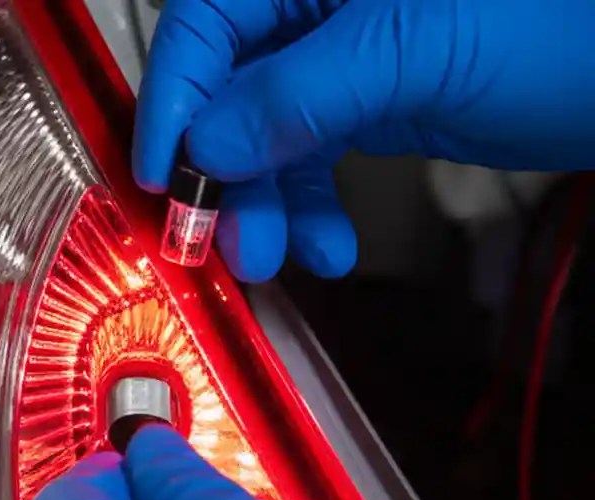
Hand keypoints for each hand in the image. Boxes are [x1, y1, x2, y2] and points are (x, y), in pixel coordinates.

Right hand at [133, 0, 594, 281]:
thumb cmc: (562, 22)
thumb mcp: (415, 51)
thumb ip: (298, 95)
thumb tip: (205, 145)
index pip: (207, 22)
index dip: (175, 99)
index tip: (163, 173)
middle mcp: (318, 4)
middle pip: (227, 86)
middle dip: (223, 170)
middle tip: (217, 237)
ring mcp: (342, 55)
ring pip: (264, 133)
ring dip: (265, 202)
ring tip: (274, 255)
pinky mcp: (369, 100)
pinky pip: (310, 157)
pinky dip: (309, 207)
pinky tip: (325, 245)